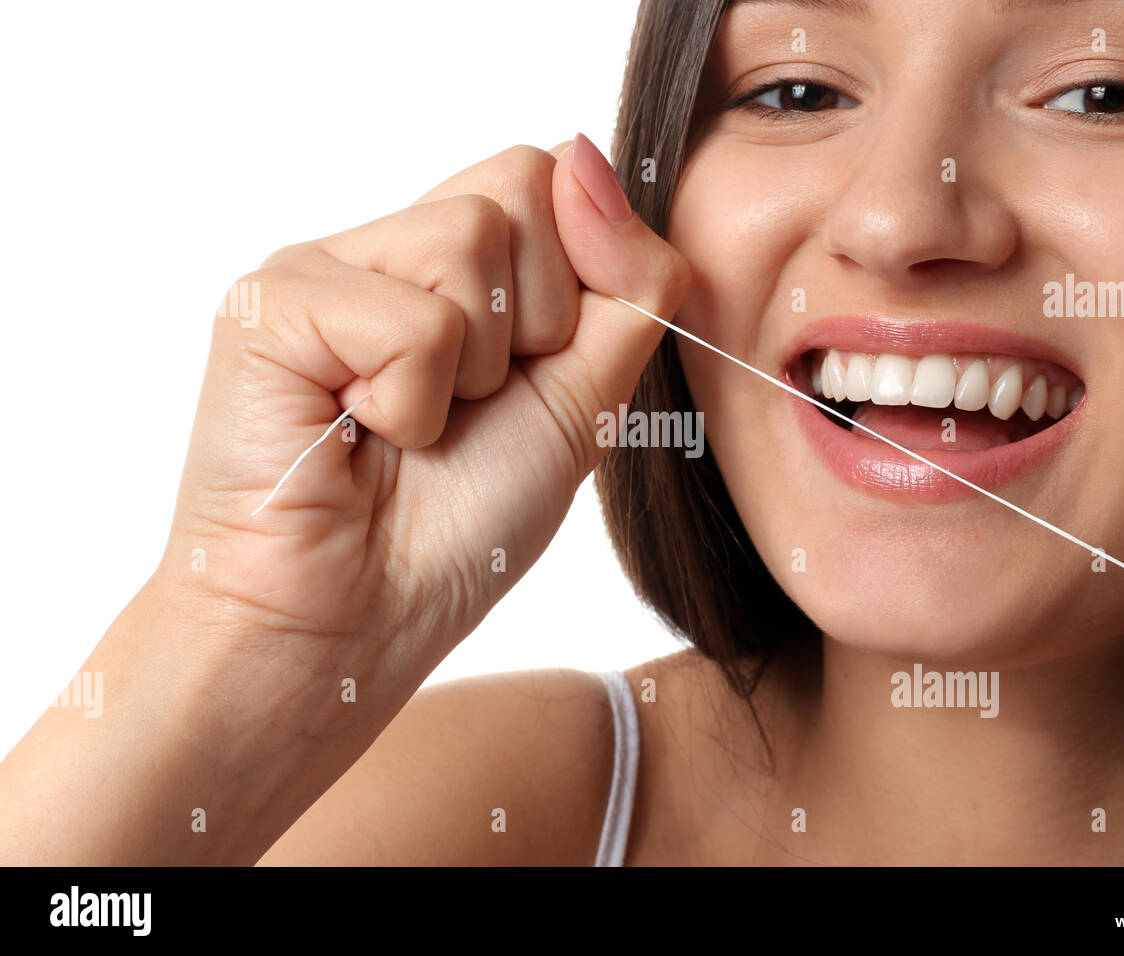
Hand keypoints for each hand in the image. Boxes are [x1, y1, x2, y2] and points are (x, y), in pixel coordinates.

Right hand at [161, 135, 690, 695]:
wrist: (352, 626)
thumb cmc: (456, 529)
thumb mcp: (581, 400)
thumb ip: (621, 285)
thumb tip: (588, 154)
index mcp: (456, 266)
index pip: (557, 179)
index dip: (582, 272)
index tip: (537, 366)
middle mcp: (388, 246)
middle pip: (522, 185)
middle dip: (533, 326)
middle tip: (462, 409)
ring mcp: (325, 264)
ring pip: (471, 240)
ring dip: (470, 371)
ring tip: (405, 426)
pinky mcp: (274, 302)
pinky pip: (413, 319)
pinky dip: (411, 404)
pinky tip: (355, 435)